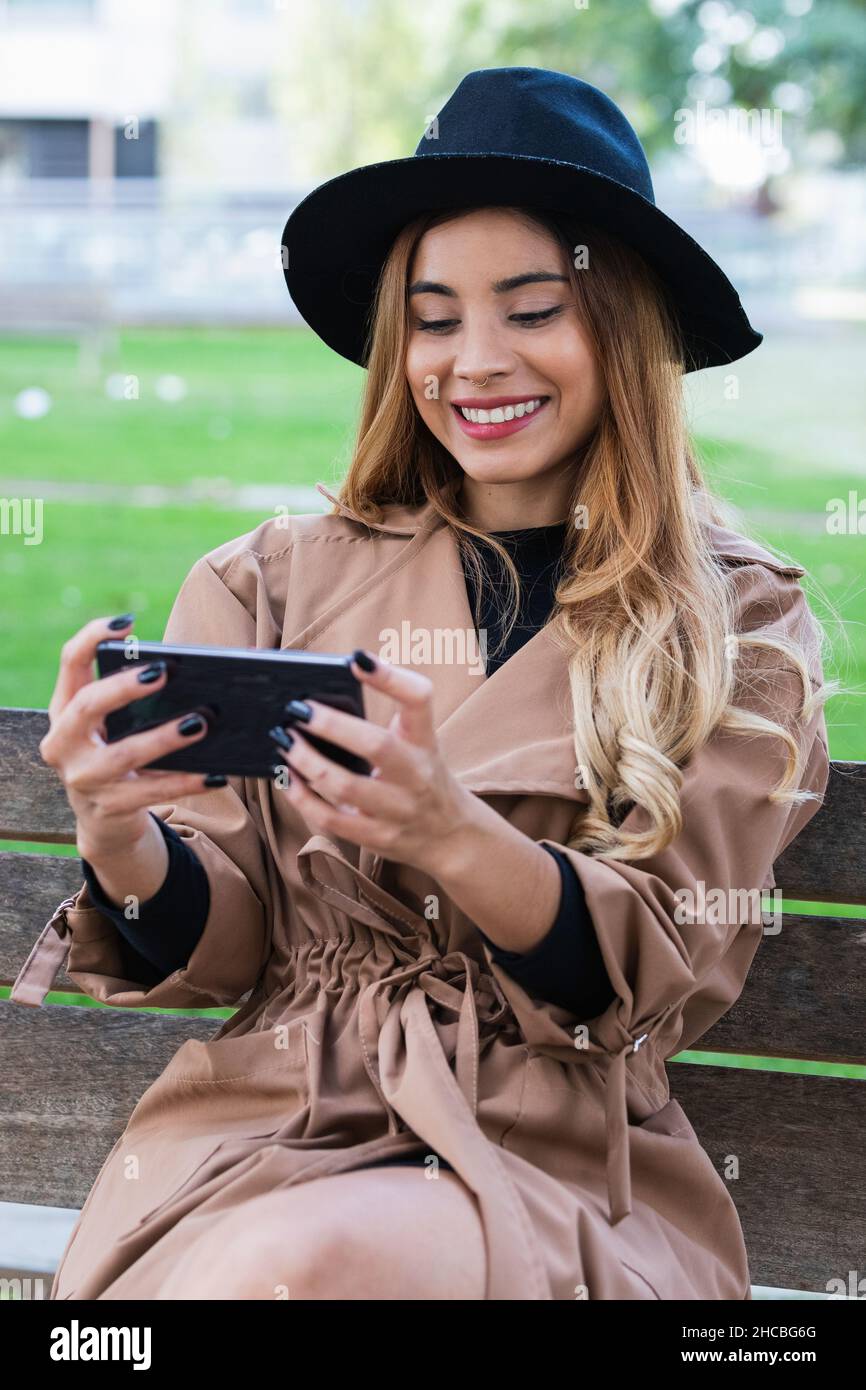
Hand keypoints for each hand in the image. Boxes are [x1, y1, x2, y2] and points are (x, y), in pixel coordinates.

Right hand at [40, 614, 218, 860]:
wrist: (104, 821)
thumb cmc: (116, 753)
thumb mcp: (111, 724)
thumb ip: (134, 695)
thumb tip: (196, 667)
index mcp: (63, 710)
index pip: (70, 663)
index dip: (92, 638)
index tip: (127, 623)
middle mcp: (63, 742)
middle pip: (87, 706)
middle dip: (125, 688)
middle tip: (163, 673)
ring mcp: (83, 779)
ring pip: (123, 755)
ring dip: (163, 739)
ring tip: (199, 724)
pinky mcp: (109, 808)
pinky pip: (153, 793)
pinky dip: (186, 783)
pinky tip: (215, 775)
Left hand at [270, 651, 474, 874]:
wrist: (450, 835)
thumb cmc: (422, 776)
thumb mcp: (418, 743)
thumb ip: (386, 720)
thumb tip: (322, 697)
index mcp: (426, 740)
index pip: (419, 700)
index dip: (390, 678)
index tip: (357, 659)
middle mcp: (417, 774)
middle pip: (376, 745)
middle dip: (331, 726)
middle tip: (296, 710)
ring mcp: (398, 810)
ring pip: (345, 786)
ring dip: (306, 762)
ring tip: (283, 740)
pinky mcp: (377, 837)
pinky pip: (331, 819)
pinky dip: (301, 797)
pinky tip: (286, 777)